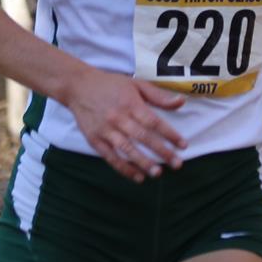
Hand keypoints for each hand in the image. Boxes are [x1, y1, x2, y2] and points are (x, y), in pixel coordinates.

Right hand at [66, 69, 184, 179]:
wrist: (78, 86)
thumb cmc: (110, 84)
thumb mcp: (136, 84)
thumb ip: (158, 95)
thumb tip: (181, 102)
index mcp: (131, 103)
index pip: (154, 121)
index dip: (170, 134)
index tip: (183, 145)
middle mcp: (119, 117)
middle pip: (143, 137)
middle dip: (161, 152)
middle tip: (177, 164)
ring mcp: (106, 130)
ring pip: (127, 149)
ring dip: (143, 162)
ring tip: (158, 173)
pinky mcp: (95, 139)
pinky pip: (111, 157)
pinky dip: (124, 168)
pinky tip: (137, 177)